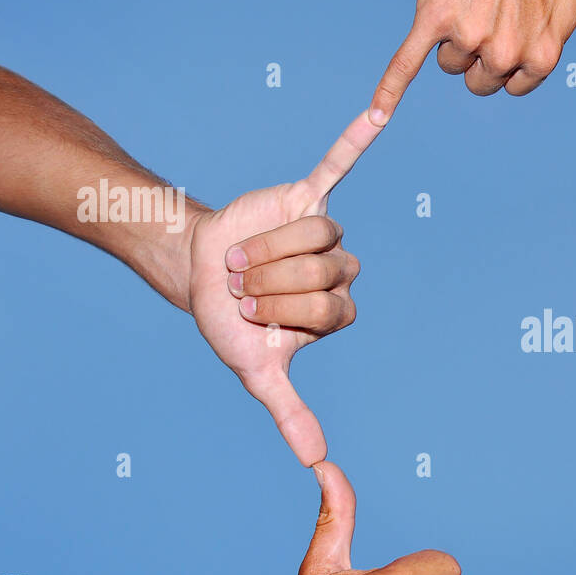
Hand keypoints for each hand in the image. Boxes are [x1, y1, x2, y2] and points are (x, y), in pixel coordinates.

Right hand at [185, 111, 383, 465]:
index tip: (256, 318)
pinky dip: (356, 139)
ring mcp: (323, 230)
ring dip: (269, 246)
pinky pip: (336, 165)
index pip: (333, 308)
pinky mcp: (303, 194)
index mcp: (338, 308)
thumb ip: (290, 411)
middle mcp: (339, 267)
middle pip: (327, 269)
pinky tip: (383, 111)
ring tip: (244, 257)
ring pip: (318, 231)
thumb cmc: (229, 325)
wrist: (193, 274)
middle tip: (246, 286)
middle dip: (274, 282)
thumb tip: (319, 463)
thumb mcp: (257, 371)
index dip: (288, 312)